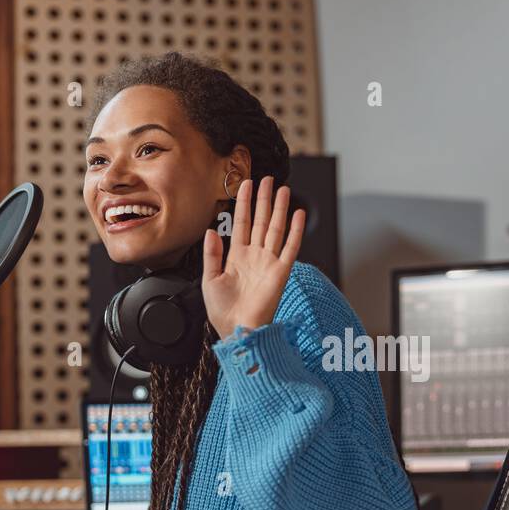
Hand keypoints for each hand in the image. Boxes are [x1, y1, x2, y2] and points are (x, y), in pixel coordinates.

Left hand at [202, 175, 305, 341]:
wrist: (235, 330)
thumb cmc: (222, 311)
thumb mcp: (209, 279)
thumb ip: (212, 254)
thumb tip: (212, 230)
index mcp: (237, 256)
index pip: (243, 222)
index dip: (244, 203)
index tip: (245, 184)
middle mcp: (255, 256)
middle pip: (262, 221)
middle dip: (264, 199)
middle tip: (268, 179)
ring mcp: (269, 262)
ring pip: (276, 229)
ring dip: (280, 209)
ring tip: (283, 189)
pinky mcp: (280, 273)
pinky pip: (290, 248)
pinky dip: (295, 231)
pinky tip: (298, 215)